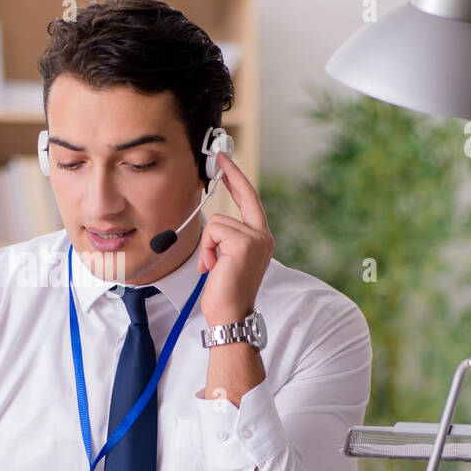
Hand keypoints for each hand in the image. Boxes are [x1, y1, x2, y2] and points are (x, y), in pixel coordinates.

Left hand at [197, 150, 274, 324]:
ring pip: (218, 221)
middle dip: (231, 174)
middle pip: (243, 196)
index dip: (238, 180)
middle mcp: (263, 236)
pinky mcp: (243, 243)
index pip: (250, 202)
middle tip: (219, 156)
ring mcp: (256, 239)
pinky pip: (213, 232)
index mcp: (261, 239)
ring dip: (208, 245)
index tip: (226, 162)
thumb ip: (228, 240)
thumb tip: (215, 226)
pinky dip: (207, 249)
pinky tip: (213, 267)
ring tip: (213, 266)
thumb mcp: (228, 260)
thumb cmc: (225, 292)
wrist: (230, 314)